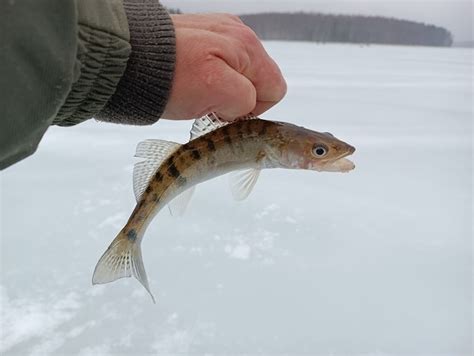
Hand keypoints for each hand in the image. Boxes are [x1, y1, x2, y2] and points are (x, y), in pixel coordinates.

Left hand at [162, 13, 286, 119]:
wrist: (128, 58)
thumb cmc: (170, 78)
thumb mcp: (216, 93)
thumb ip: (245, 99)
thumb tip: (244, 105)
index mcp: (248, 48)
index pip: (275, 90)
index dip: (253, 109)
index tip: (224, 111)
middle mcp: (239, 35)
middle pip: (258, 81)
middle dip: (237, 97)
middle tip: (209, 102)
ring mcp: (220, 33)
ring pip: (239, 75)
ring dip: (223, 88)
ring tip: (197, 90)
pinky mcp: (203, 36)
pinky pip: (220, 65)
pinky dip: (210, 76)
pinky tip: (191, 78)